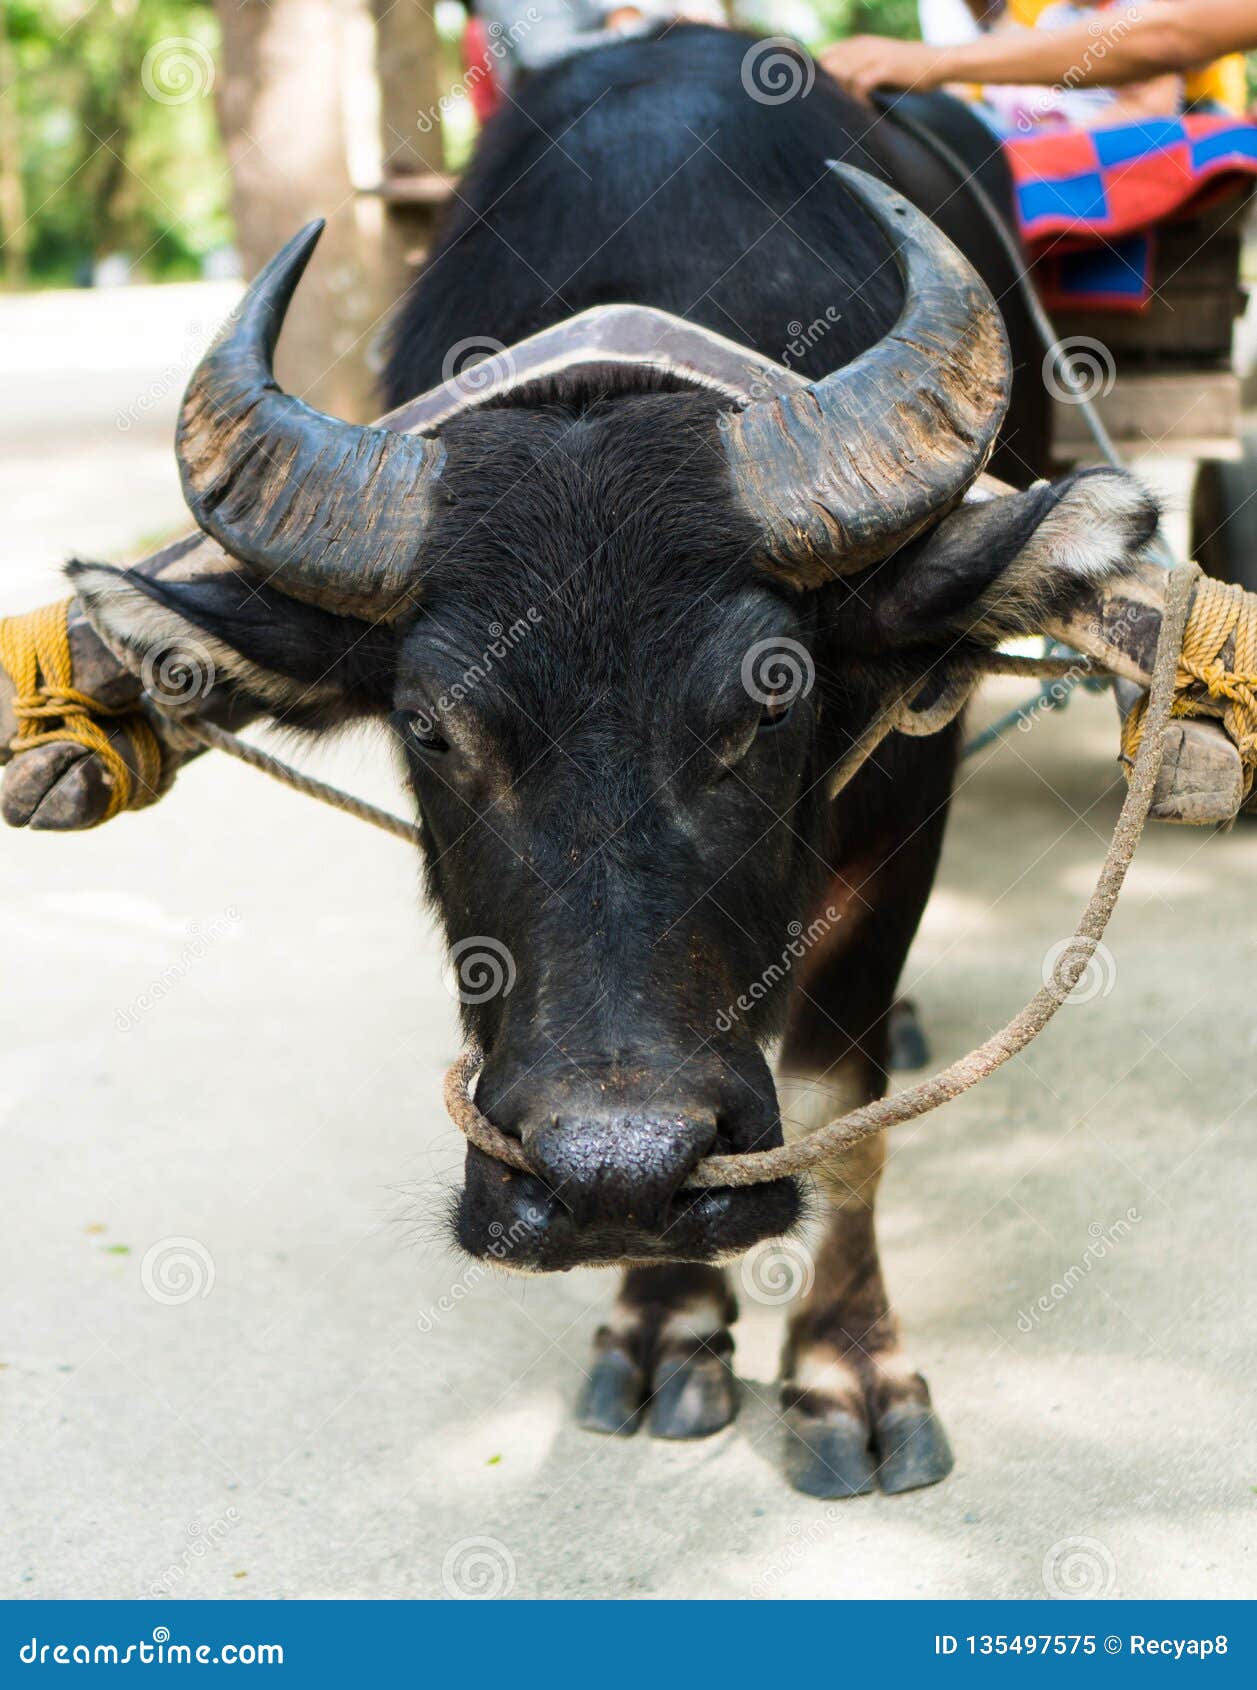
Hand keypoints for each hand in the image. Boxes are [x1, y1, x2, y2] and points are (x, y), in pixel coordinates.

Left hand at [820, 36, 949, 98]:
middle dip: (827, 91)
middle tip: (835, 110)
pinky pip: (860, 84)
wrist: (933, 64)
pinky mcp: (884, 67)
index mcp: (856, 44)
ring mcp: (873, 55)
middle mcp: (862, 46)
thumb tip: (830, 93)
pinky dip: (859, 99)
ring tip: (852, 110)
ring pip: (842, 74)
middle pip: (829, 67)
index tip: (822, 100)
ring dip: (843, 96)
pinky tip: (867, 108)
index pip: (824, 57)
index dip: (818, 80)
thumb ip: (852, 73)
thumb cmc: (900, 71)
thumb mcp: (872, 66)